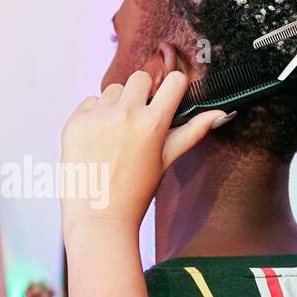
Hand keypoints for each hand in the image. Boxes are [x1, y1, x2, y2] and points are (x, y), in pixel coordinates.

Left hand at [59, 65, 228, 239]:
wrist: (98, 217)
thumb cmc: (136, 193)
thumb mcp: (167, 160)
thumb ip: (192, 132)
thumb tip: (222, 114)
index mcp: (153, 124)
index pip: (173, 81)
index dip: (174, 88)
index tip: (169, 98)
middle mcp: (124, 114)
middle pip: (139, 78)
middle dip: (142, 94)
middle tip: (139, 121)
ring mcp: (97, 117)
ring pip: (112, 89)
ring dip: (117, 104)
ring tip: (116, 134)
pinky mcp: (75, 123)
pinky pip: (89, 103)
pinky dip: (94, 115)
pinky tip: (97, 140)